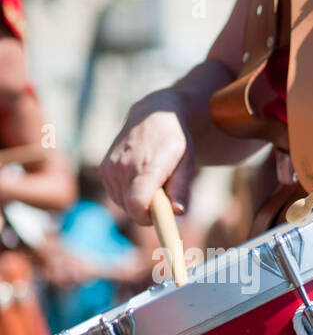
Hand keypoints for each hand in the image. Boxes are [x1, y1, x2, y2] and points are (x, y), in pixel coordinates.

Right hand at [99, 94, 194, 226]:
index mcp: (146, 166)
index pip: (138, 204)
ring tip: (152, 184)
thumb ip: (182, 188)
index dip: (150, 218)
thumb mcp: (187, 162)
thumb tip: (177, 212)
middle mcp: (123, 167)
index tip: (163, 217)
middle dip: (148, 212)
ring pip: (122, 204)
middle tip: (163, 198)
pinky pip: (115, 196)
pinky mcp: (103, 169)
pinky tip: (139, 181)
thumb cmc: (175, 142)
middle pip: (131, 209)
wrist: (153, 116)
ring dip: (138, 204)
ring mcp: (110, 168)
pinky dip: (128, 196)